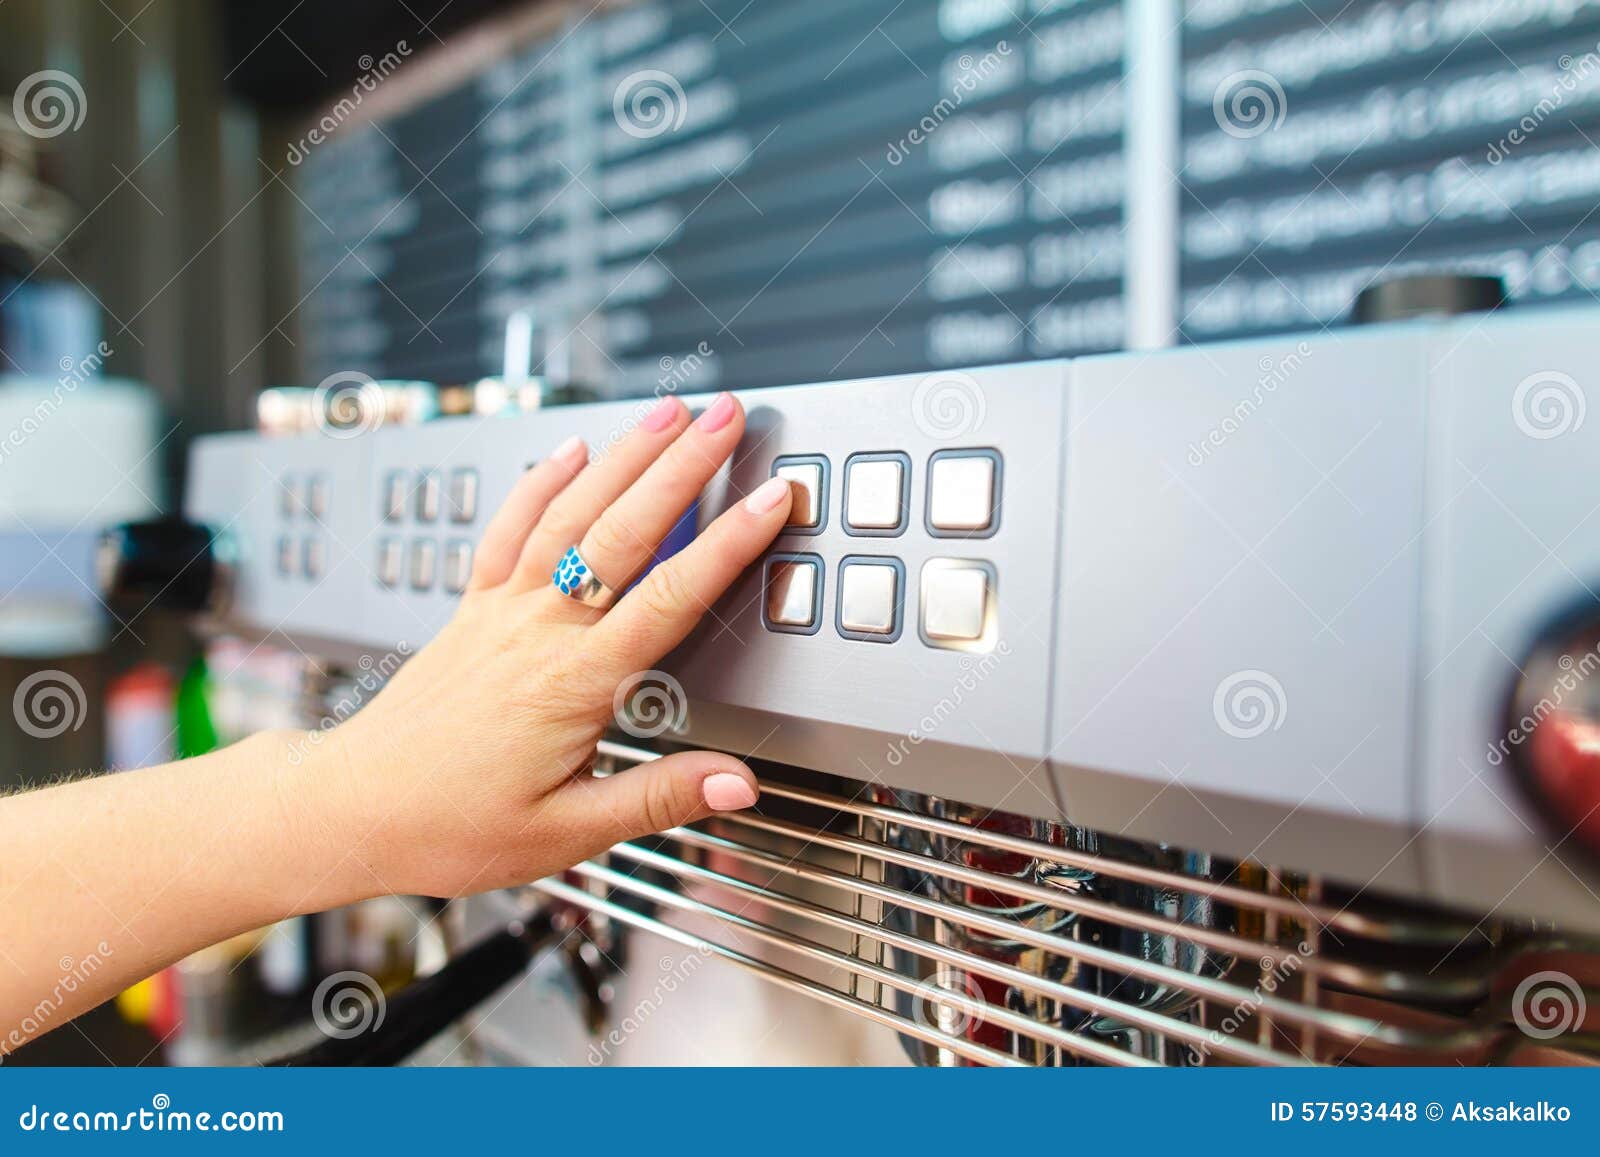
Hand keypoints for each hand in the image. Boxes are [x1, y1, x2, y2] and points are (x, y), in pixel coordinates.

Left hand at [293, 391, 792, 899]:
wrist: (352, 811)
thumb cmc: (449, 828)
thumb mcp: (566, 832)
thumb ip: (657, 798)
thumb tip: (735, 782)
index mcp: (572, 684)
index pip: (670, 597)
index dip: (728, 543)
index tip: (771, 499)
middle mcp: (536, 632)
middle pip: (623, 531)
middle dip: (683, 466)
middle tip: (728, 419)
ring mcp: (501, 611)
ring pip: (570, 513)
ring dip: (623, 456)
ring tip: (668, 412)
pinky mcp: (472, 609)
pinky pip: (509, 529)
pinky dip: (541, 482)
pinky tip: (571, 450)